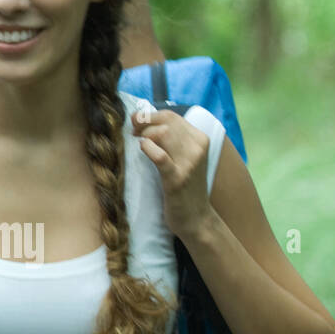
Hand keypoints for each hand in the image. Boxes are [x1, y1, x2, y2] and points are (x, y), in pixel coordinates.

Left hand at [131, 106, 213, 242]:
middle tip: (133, 132)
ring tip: (138, 141)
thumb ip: (172, 138)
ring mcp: (189, 163)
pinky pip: (160, 156)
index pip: (170, 115)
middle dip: (143, 122)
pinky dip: (149, 148)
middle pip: (166, 121)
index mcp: (200, 139)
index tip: (136, 123)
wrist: (196, 218)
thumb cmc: (184, 185)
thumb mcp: (184, 156)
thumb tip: (144, 118)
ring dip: (144, 134)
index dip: (148, 115)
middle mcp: (198, 148)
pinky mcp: (177, 179)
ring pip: (163, 133)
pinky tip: (142, 148)